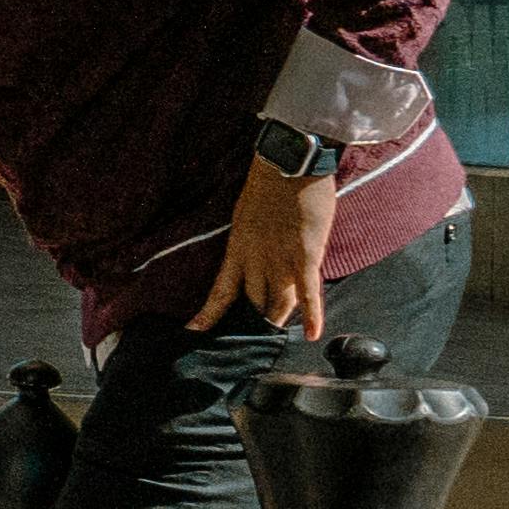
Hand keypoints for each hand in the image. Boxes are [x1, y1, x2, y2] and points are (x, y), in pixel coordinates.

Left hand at [200, 161, 338, 332]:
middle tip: (249, 344)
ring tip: (273, 344)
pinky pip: (308, 291)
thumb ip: (252, 239)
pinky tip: (312, 335)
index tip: (196, 331)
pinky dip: (312, 314)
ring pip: (279, 302)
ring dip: (278, 322)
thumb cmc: (269, 184)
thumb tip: (259, 252)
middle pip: (253, 301)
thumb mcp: (247, 216)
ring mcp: (281, 260)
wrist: (288, 164)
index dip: (210, 313)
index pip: (221, 290)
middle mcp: (256, 260)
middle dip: (252, 323)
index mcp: (237, 250)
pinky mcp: (306, 255)